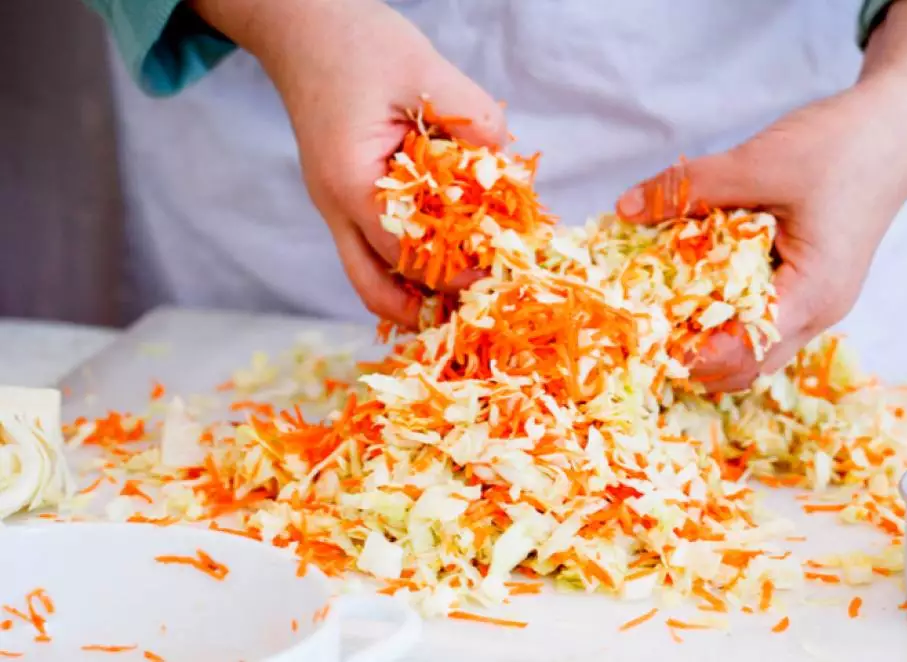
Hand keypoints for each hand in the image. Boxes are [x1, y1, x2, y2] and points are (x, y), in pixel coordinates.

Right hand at [191, 0, 506, 326]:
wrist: (303, 26)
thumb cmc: (357, 44)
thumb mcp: (423, 70)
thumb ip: (471, 116)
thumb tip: (507, 163)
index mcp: (351, 182)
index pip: (405, 252)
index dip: (453, 272)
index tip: (498, 275)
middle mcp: (335, 206)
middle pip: (375, 285)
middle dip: (425, 307)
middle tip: (476, 313)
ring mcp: (334, 205)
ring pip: (369, 275)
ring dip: (413, 293)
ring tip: (463, 304)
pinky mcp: (345, 195)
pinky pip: (373, 247)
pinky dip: (407, 263)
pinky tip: (447, 262)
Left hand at [617, 86, 906, 389]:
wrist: (899, 124)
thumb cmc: (841, 145)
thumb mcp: (758, 162)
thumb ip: (691, 189)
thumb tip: (627, 208)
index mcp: (813, 292)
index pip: (743, 354)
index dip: (691, 352)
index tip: (643, 333)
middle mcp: (820, 311)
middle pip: (749, 365)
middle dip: (694, 354)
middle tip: (643, 326)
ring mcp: (821, 301)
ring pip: (757, 346)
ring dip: (712, 334)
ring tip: (664, 307)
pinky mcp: (815, 284)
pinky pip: (767, 316)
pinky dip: (730, 310)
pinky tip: (696, 281)